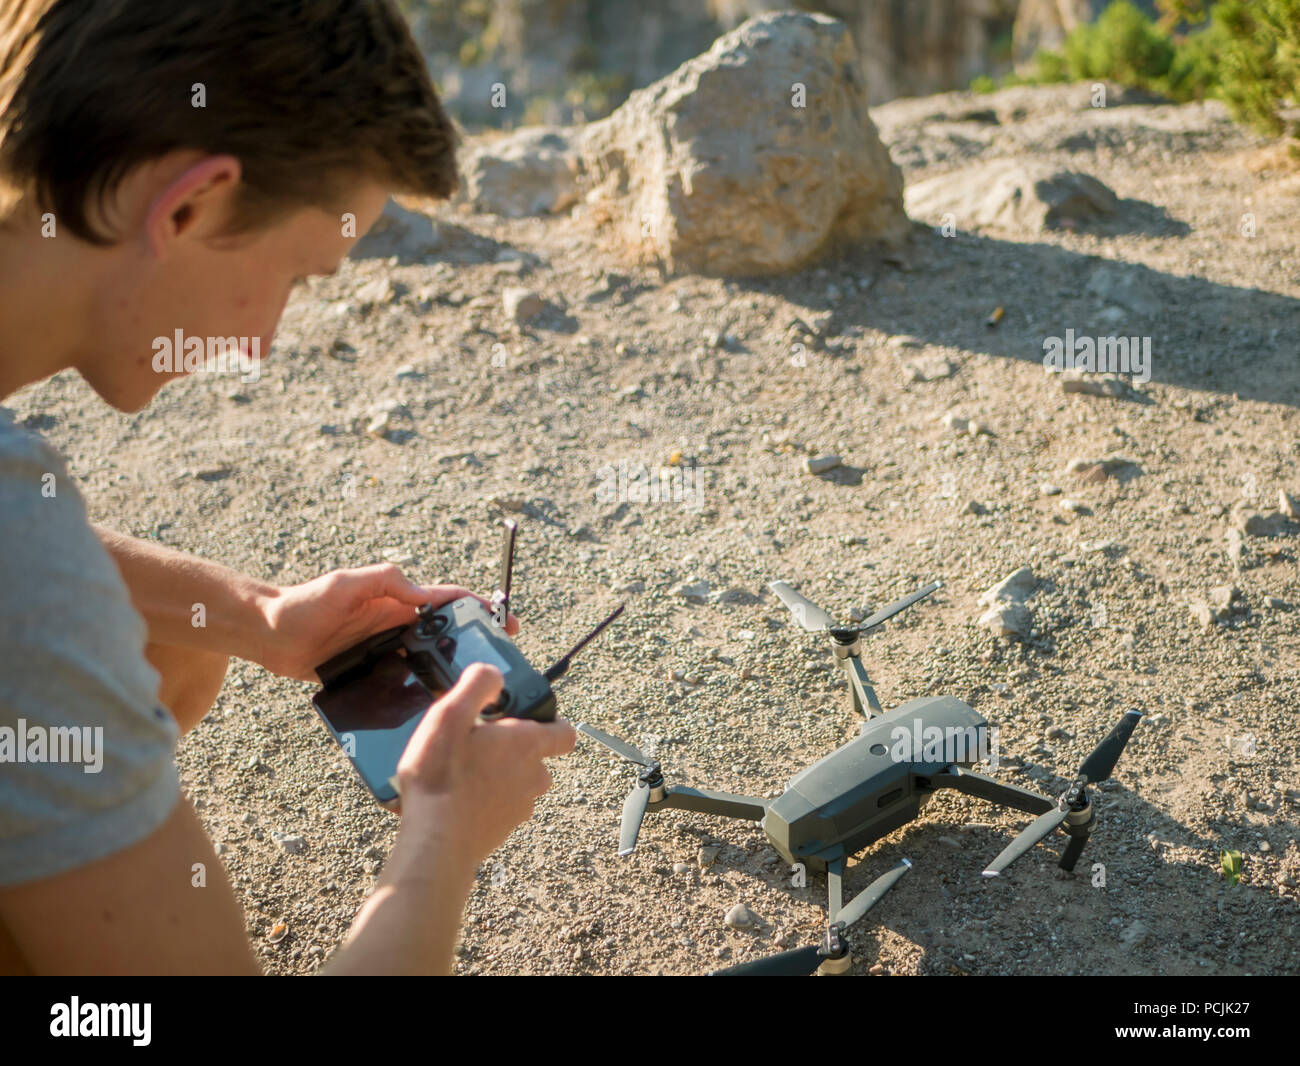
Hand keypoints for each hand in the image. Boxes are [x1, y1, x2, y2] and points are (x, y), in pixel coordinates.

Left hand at [258, 564, 518, 682]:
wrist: (270, 635)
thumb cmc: (304, 602)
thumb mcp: (347, 583)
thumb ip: (387, 582)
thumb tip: (426, 597)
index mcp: (398, 600)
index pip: (447, 601)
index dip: (478, 607)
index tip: (504, 621)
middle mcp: (398, 625)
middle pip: (446, 634)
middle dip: (474, 642)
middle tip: (500, 661)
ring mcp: (387, 651)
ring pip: (429, 662)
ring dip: (451, 670)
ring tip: (475, 688)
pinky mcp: (372, 675)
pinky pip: (403, 685)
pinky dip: (421, 692)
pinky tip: (436, 706)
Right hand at [393, 664, 576, 871]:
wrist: (435, 843)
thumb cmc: (442, 778)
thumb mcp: (450, 715)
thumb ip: (477, 685)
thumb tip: (493, 675)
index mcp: (527, 744)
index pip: (565, 732)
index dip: (552, 723)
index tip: (525, 719)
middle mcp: (533, 776)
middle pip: (537, 758)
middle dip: (513, 749)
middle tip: (478, 743)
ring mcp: (520, 807)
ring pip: (518, 784)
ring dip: (498, 776)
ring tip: (461, 772)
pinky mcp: (502, 830)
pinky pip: (500, 808)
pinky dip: (484, 801)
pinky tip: (455, 798)